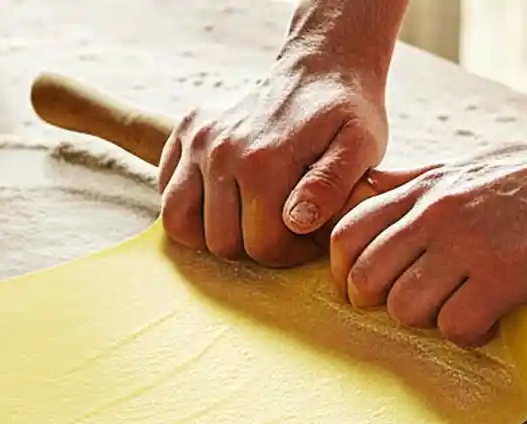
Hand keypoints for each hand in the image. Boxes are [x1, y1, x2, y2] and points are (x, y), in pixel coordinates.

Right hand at [159, 58, 387, 267]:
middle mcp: (221, 151)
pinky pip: (167, 191)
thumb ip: (332, 186)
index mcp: (265, 161)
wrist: (320, 68)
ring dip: (213, 232)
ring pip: (180, 222)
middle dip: (254, 244)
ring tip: (245, 219)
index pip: (262, 245)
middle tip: (282, 227)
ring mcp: (197, 141)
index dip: (289, 253)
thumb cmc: (345, 115)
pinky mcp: (184, 133)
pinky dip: (188, 206)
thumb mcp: (360, 147)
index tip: (308, 237)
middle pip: (221, 241)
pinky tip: (223, 199)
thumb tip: (297, 221)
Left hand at [329, 132, 526, 345]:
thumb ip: (417, 181)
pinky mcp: (507, 275)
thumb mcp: (470, 164)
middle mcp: (437, 214)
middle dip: (383, 304)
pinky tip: (492, 320)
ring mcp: (469, 245)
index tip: (370, 288)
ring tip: (461, 310)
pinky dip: (470, 334)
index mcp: (426, 189)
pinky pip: (456, 326)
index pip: (346, 233)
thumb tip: (371, 187)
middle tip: (419, 307)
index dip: (346, 271)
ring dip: (429, 322)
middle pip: (366, 278)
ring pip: (405, 308)